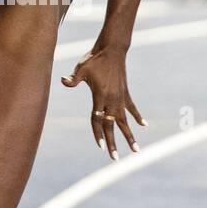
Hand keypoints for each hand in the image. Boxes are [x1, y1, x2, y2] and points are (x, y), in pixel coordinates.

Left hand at [61, 44, 146, 159]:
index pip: (98, 119)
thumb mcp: (81, 68)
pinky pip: (132, 108)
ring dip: (129, 136)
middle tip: (114, 158)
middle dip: (112, 142)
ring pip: (125, 121)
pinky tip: (144, 126)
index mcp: (100, 96)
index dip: (98, 133)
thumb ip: (73, 78)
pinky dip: (137, 117)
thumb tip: (63, 81)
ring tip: (136, 150)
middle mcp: (112, 99)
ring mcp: (120, 97)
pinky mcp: (125, 92)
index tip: (100, 146)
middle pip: (111, 125)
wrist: (112, 49)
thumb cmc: (94, 58)